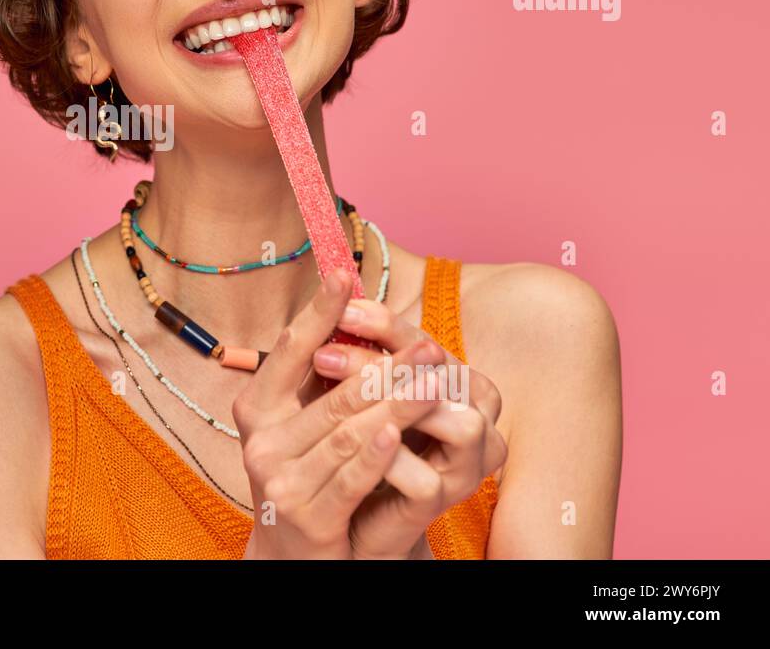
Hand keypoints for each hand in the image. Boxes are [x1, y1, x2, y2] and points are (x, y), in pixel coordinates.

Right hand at [236, 268, 446, 559]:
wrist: (299, 559)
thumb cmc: (314, 477)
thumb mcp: (310, 425)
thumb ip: (325, 380)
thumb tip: (352, 309)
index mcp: (258, 406)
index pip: (288, 349)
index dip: (317, 311)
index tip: (343, 274)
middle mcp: (260, 440)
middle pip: (329, 391)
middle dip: (383, 364)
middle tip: (428, 343)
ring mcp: (278, 479)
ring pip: (345, 432)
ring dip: (394, 403)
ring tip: (433, 382)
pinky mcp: (304, 516)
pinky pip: (347, 477)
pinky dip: (374, 453)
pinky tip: (398, 433)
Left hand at [310, 295, 507, 558]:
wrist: (358, 517)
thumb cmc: (363, 443)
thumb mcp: (360, 389)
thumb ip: (360, 347)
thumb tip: (335, 287)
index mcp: (464, 386)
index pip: (428, 344)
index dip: (387, 324)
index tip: (343, 301)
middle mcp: (479, 418)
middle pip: (435, 373)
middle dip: (377, 358)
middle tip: (325, 348)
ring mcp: (467, 462)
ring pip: (438, 414)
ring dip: (383, 395)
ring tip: (329, 374)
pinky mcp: (445, 500)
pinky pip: (422, 475)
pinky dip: (387, 456)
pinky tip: (350, 441)